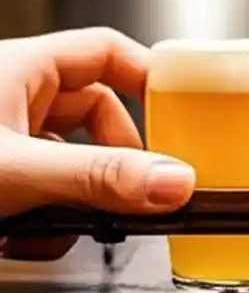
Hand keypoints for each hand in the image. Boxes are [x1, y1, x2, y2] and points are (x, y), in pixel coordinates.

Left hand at [0, 28, 194, 260]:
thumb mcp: (17, 171)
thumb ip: (98, 178)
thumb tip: (174, 181)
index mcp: (20, 68)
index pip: (107, 52)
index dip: (149, 76)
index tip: (185, 111)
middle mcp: (10, 97)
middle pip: (97, 117)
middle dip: (117, 163)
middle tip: (138, 190)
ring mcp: (0, 142)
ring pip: (70, 164)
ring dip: (78, 203)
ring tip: (67, 226)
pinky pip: (40, 195)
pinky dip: (43, 224)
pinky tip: (28, 241)